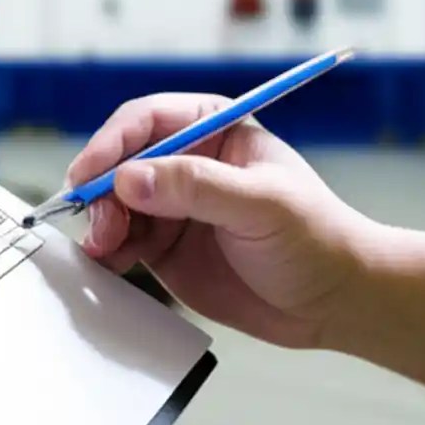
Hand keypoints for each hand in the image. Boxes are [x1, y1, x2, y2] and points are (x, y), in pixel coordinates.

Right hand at [67, 93, 374, 348]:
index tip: (90, 173)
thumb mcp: (262, 204)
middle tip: (100, 222)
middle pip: (119, 162)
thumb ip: (196, 187)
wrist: (335, 303)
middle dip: (100, 190)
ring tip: (106, 249)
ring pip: (112, 203)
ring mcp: (170, 206)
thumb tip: (130, 177)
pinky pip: (119, 241)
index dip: (111, 143)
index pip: (147, 121)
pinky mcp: (162, 247)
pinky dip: (106, 251)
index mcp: (212, 130)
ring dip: (100, 223)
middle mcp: (184, 163)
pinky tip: (109, 263)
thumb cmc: (317, 239)